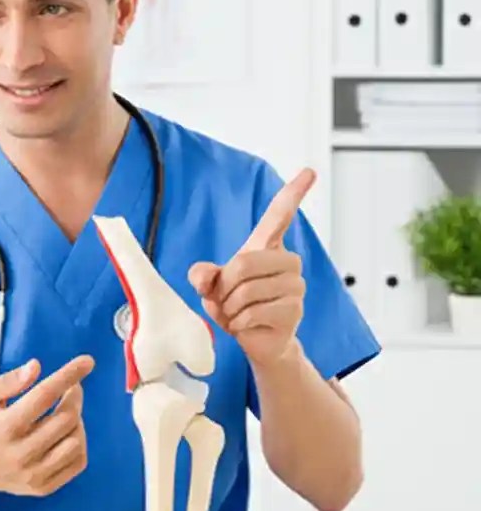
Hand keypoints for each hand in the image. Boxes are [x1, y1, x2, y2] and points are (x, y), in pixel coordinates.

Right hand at [0, 356, 93, 499]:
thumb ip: (7, 382)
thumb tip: (36, 367)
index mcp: (4, 427)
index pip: (44, 396)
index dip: (68, 376)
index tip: (87, 361)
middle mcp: (21, 453)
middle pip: (65, 418)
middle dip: (75, 395)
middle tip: (71, 386)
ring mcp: (34, 474)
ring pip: (76, 441)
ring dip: (77, 419)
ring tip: (65, 410)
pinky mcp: (43, 487)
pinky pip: (77, 462)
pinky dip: (79, 442)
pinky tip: (67, 433)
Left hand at [188, 169, 314, 365]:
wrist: (254, 339)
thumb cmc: (234, 305)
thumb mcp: (210, 286)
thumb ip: (201, 275)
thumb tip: (204, 277)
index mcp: (267, 247)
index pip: (281, 215)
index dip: (294, 193)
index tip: (310, 171)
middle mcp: (287, 262)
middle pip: (244, 263)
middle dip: (224, 286)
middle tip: (225, 299)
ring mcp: (295, 286)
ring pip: (247, 290)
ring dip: (230, 307)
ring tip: (236, 312)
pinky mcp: (293, 311)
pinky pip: (253, 312)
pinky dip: (238, 322)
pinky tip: (245, 324)